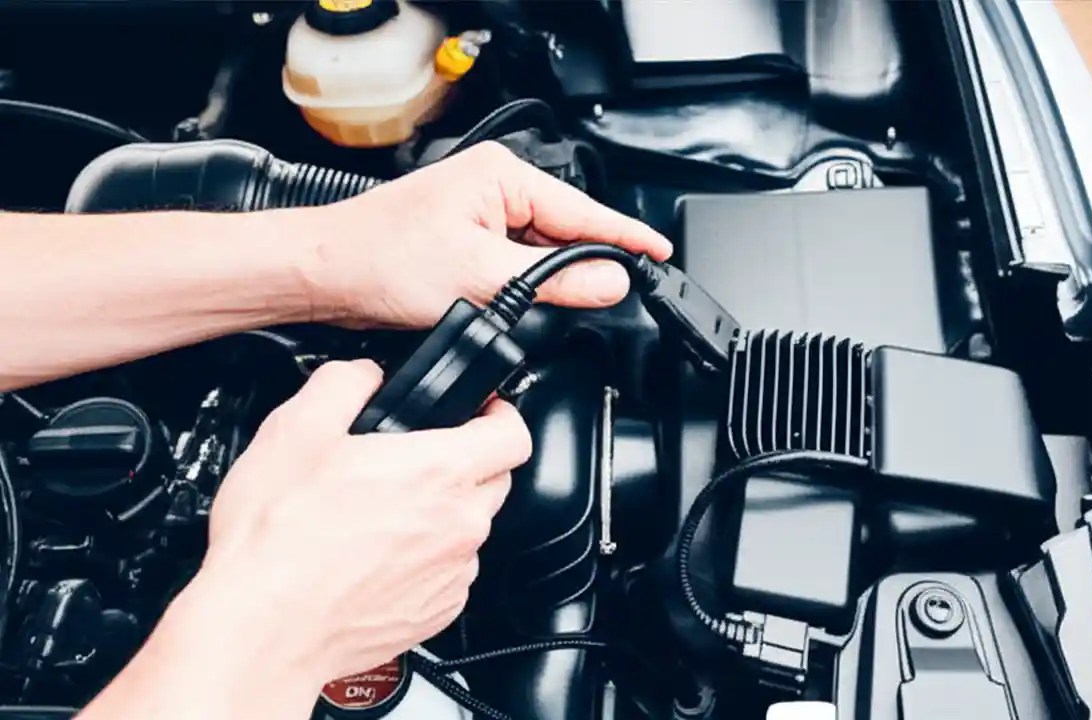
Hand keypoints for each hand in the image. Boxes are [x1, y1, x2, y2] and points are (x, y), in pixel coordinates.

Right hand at [177, 360, 530, 693]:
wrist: (261, 628)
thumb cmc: (278, 539)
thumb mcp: (296, 428)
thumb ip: (344, 383)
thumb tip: (364, 375)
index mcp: (438, 473)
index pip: (514, 433)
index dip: (500, 413)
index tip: (482, 411)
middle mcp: (459, 526)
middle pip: (496, 480)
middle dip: (468, 462)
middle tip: (417, 460)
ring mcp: (452, 574)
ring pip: (471, 529)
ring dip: (443, 515)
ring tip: (383, 514)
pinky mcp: (437, 613)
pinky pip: (450, 573)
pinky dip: (426, 560)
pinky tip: (376, 557)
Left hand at [303, 141, 672, 326]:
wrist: (325, 273)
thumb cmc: (381, 258)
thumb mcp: (481, 276)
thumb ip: (552, 280)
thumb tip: (607, 280)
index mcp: (502, 177)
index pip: (584, 211)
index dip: (626, 237)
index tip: (660, 252)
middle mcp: (493, 186)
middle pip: (565, 231)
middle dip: (580, 266)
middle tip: (598, 299)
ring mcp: (479, 212)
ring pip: (538, 251)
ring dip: (541, 280)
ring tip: (517, 302)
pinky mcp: (466, 238)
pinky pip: (513, 260)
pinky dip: (518, 283)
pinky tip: (505, 302)